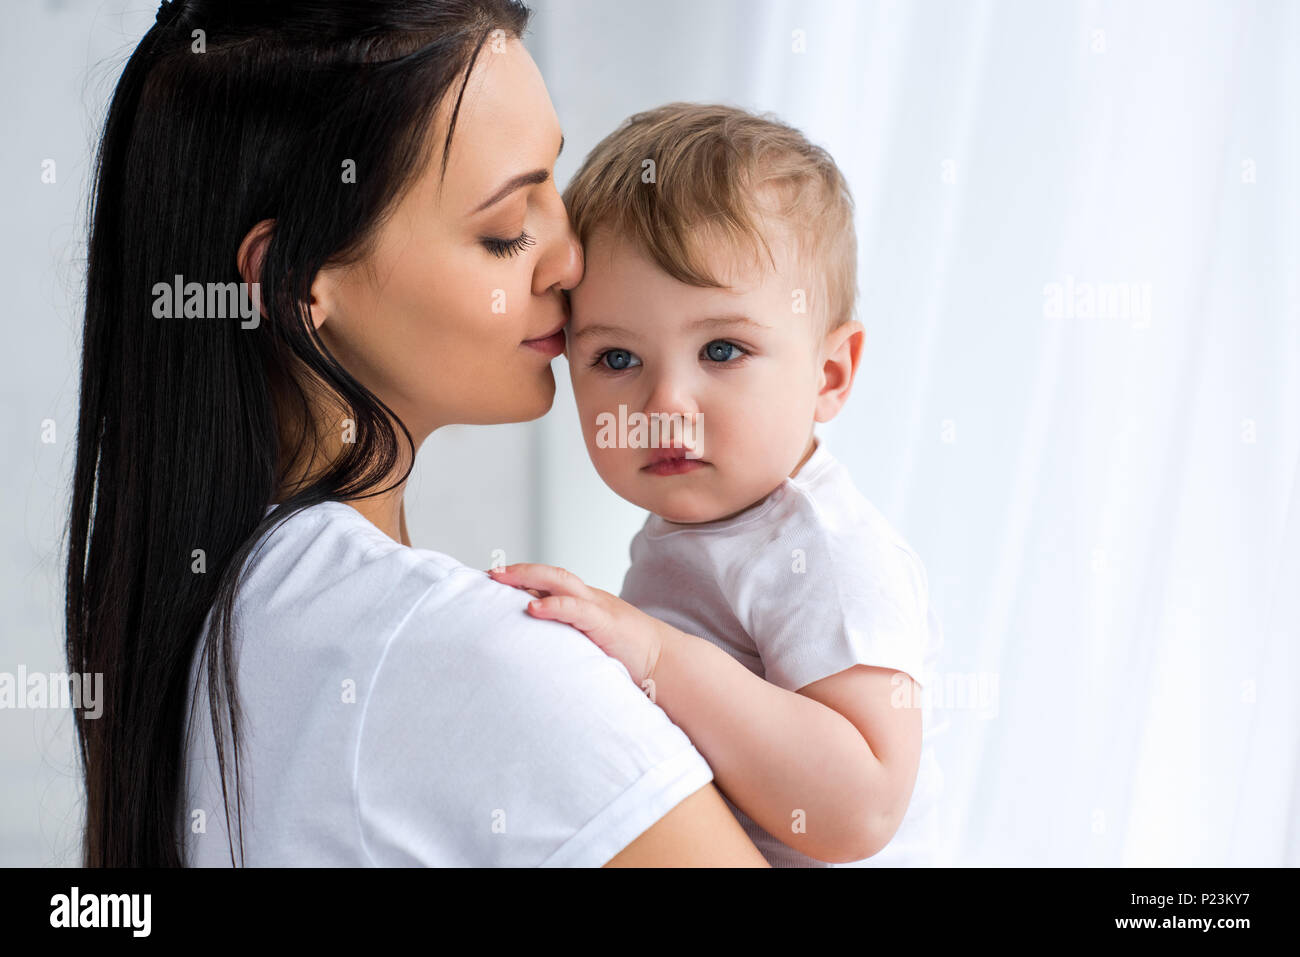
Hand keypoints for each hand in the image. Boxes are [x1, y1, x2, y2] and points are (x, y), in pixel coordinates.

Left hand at [486, 563, 669, 688]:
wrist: (668, 665)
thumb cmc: (630, 660)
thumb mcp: (593, 646)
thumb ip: (570, 642)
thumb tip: (538, 654)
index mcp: (586, 604)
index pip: (549, 583)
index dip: (522, 578)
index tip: (492, 578)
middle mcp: (590, 600)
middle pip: (550, 574)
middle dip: (518, 571)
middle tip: (489, 572)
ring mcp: (599, 608)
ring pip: (561, 582)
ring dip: (528, 577)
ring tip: (501, 579)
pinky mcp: (607, 623)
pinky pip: (576, 609)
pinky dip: (554, 606)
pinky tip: (532, 608)